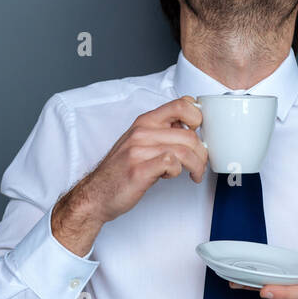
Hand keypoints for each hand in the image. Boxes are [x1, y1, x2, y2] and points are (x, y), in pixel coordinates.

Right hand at [53, 96, 206, 253]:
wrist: (96, 194)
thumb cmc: (120, 169)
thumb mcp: (140, 141)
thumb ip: (162, 131)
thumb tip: (191, 126)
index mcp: (144, 122)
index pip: (181, 104)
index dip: (198, 116)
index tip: (200, 132)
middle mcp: (142, 132)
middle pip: (189, 133)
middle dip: (202, 152)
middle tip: (200, 163)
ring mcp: (139, 150)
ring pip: (185, 149)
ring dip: (196, 165)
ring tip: (194, 173)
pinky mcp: (139, 170)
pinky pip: (172, 163)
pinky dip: (179, 171)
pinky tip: (172, 176)